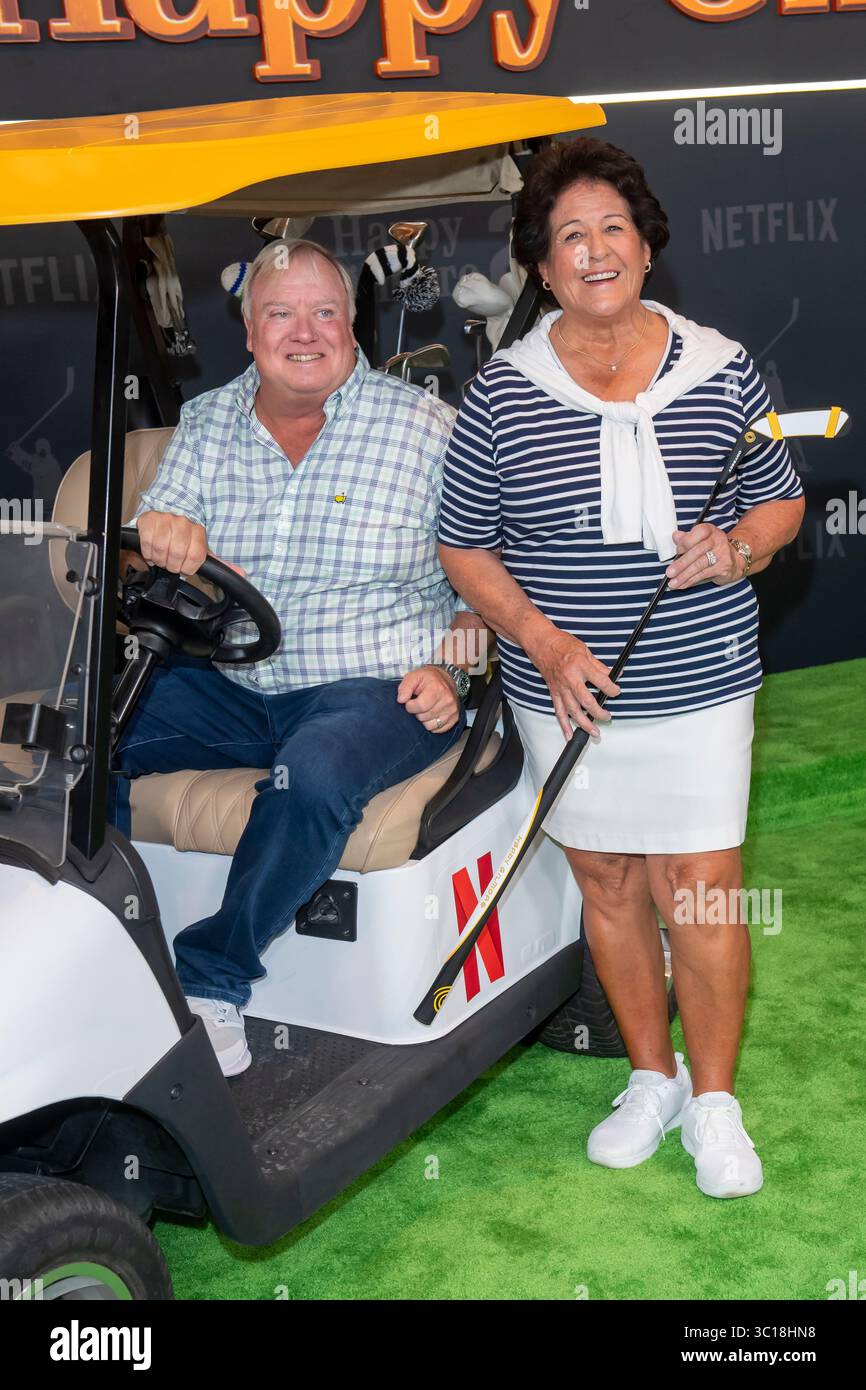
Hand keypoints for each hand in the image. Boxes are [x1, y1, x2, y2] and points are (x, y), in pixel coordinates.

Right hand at [134, 511, 245, 577]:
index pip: (195, 557)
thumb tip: (241, 573)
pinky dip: (148, 552)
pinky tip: (151, 551)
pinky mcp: (149, 519)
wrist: (163, 519)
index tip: (184, 568)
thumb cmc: (182, 539)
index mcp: (198, 531)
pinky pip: (147, 542)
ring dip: (159, 559)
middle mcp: (183, 522)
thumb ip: (218, 563)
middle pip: (177, 553)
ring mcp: (166, 519)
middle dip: (171, 565)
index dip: (187, 568)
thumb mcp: (201, 550)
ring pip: (161, 549)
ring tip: (161, 557)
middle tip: (170, 563)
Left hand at [397, 665, 460, 733]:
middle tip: (419, 703)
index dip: (410, 705)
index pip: (420, 706)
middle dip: (417, 712)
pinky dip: (432, 724)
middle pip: (423, 717)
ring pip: (429, 726)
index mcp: (438, 689)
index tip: (410, 701)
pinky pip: (437, 729)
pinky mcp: (454, 719)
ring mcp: (452, 711)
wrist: (447, 678)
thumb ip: (405, 687)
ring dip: (424, 719)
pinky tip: (432, 714)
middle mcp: (447, 701)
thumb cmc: (429, 678)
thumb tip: (401, 700)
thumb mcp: (414, 676)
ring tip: (426, 708)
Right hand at [528, 627, 620, 741]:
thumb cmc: (561, 644)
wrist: (541, 642)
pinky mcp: (554, 692)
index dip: (612, 689)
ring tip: (594, 732)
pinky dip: (564, 725)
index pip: (601, 681)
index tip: (616, 692)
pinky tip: (569, 734)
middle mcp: (570, 678)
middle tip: (607, 717)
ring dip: (584, 724)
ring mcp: (561, 687)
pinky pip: (559, 711)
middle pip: (587, 701)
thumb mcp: (585, 650)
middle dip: (599, 712)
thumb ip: (599, 666)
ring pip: (573, 710)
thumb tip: (612, 674)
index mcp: (580, 665)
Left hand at [666, 523, 740, 589]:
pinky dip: (691, 581)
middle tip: (669, 572)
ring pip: (700, 565)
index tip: (677, 550)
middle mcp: (718, 540)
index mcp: (710, 530)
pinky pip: (704, 575)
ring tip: (673, 582)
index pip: (700, 532)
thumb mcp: (700, 539)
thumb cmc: (712, 548)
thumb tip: (675, 536)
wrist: (734, 559)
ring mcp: (723, 554)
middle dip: (681, 563)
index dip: (687, 541)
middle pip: (698, 551)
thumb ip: (687, 538)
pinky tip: (683, 584)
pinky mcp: (724, 567)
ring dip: (684, 575)